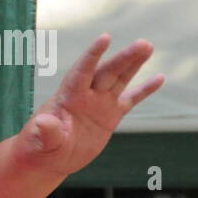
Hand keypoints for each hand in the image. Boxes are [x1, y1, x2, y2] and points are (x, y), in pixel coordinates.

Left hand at [12, 33, 164, 177]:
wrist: (46, 159)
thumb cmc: (38, 149)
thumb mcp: (42, 142)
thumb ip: (46, 132)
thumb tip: (43, 122)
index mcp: (67, 98)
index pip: (82, 72)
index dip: (93, 55)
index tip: (105, 38)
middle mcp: (85, 96)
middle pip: (107, 72)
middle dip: (123, 58)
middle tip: (143, 43)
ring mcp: (99, 104)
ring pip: (119, 79)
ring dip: (133, 64)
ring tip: (147, 46)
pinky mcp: (109, 116)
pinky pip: (130, 100)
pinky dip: (144, 90)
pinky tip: (160, 77)